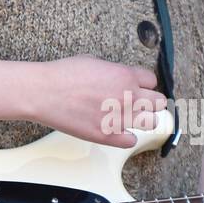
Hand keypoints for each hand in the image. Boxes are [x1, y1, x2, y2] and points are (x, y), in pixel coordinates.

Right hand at [26, 55, 168, 146]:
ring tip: (132, 118)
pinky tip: (118, 131)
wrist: (44, 92)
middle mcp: (128, 97)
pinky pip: (131, 141)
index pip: (152, 81)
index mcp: (126, 76)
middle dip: (151, 102)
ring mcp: (119, 118)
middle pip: (159, 102)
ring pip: (152, 123)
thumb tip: (121, 78)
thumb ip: (115, 72)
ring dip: (144, 120)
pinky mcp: (107, 135)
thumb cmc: (64, 74)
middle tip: (139, 103)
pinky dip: (127, 137)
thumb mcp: (95, 62)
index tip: (138, 87)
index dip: (145, 84)